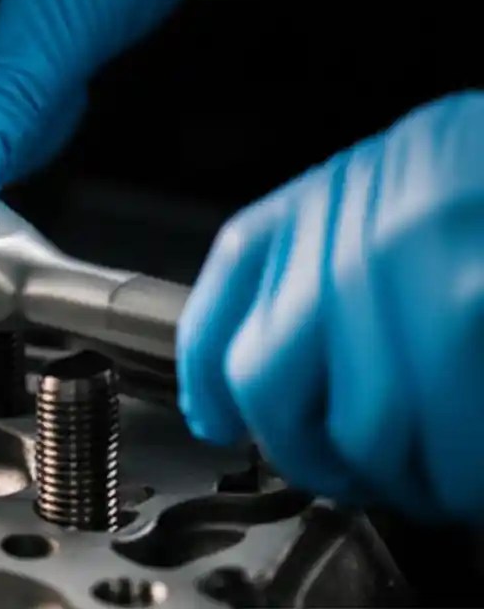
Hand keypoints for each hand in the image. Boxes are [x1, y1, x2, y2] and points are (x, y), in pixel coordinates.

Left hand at [178, 91, 483, 524]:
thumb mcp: (405, 194)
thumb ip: (319, 262)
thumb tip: (232, 382)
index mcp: (343, 189)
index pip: (228, 287)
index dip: (209, 370)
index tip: (218, 413)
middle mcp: (365, 225)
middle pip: (269, 378)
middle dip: (304, 446)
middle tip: (350, 466)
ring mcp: (428, 270)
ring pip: (360, 427)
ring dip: (395, 474)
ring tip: (428, 471)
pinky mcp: (475, 312)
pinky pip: (449, 445)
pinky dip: (458, 477)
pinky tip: (466, 468)